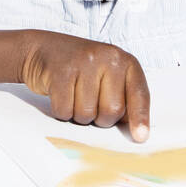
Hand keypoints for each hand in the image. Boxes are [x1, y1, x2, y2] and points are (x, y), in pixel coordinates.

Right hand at [18, 30, 150, 140]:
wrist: (44, 49)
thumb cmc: (81, 69)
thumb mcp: (108, 75)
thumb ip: (123, 97)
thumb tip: (135, 131)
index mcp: (124, 61)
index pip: (138, 94)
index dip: (140, 117)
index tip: (140, 137)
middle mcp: (107, 58)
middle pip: (111, 111)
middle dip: (100, 118)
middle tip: (90, 102)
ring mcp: (83, 63)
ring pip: (86, 114)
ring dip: (78, 115)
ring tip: (74, 96)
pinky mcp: (60, 72)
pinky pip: (65, 110)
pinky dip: (61, 111)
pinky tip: (60, 94)